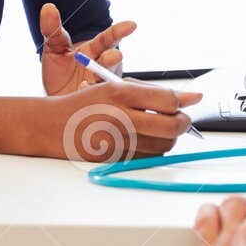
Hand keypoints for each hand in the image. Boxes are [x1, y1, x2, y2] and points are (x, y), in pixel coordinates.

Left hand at [39, 2, 136, 95]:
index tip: (132, 25)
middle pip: (112, 61)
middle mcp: (101, 68)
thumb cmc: (57, 73)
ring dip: (101, 82)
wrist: (51, 101)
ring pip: (109, 83)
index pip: (108, 39)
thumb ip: (52, 30)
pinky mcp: (97, 105)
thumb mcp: (53, 49)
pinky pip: (101, 102)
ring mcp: (100, 87)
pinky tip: (79, 97)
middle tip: (114, 56)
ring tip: (85, 84)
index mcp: (93, 51)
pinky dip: (91, 100)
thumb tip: (48, 7)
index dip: (119, 32)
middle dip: (113, 58)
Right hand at [51, 79, 202, 161]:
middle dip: (183, 124)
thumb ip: (152, 91)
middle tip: (181, 120)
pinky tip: (143, 140)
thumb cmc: (86, 103)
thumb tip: (192, 97)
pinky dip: (153, 150)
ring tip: (158, 129)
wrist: (53, 125)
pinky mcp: (116, 159)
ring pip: (164, 145)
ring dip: (169, 138)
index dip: (180, 103)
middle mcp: (120, 117)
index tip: (180, 104)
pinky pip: (149, 158)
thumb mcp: (115, 86)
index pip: (168, 100)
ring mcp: (118, 141)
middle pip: (172, 127)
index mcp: (121, 93)